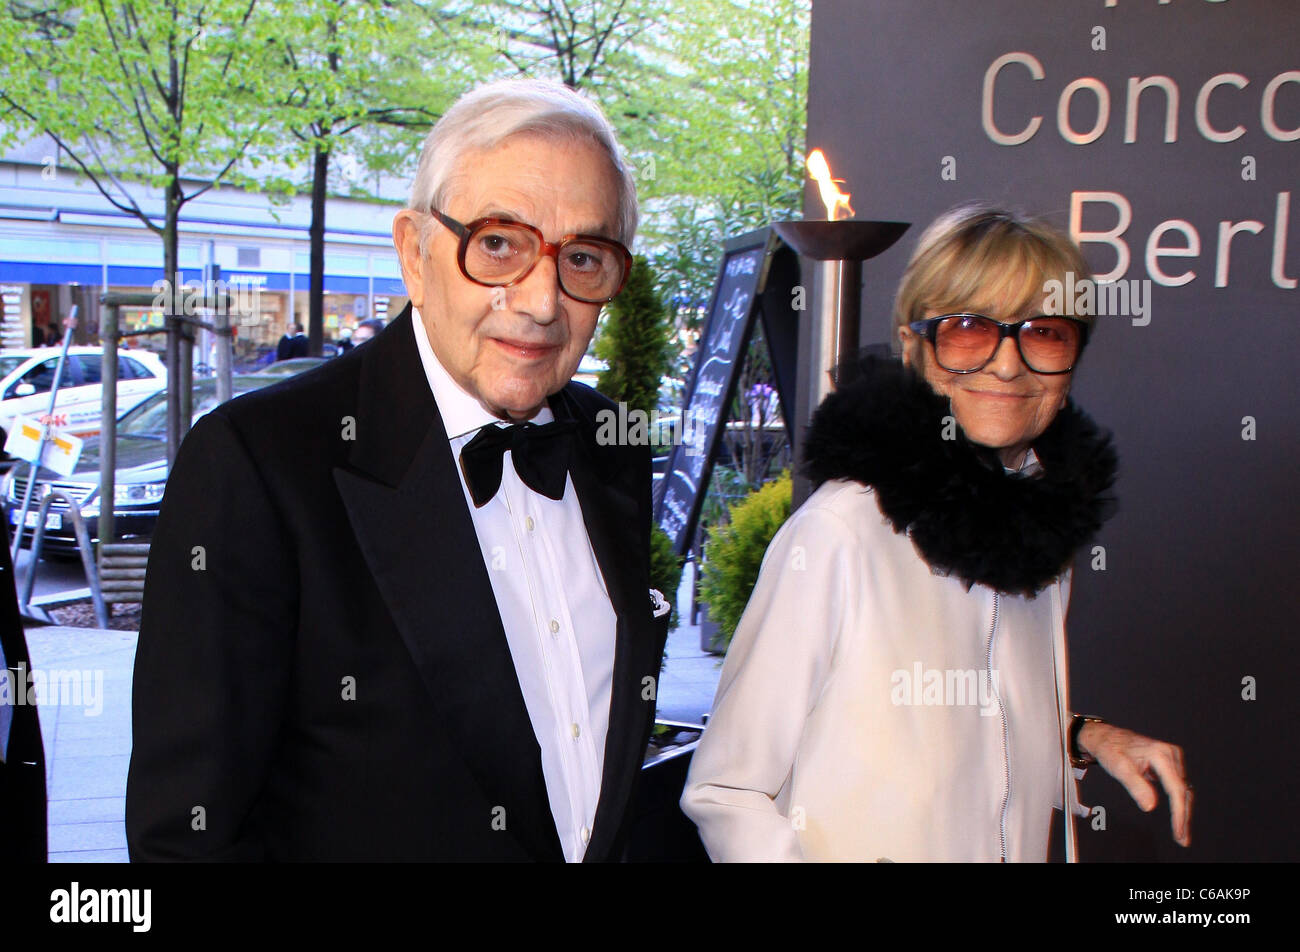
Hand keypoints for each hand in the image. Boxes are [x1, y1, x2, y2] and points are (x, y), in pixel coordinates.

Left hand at [1077, 721, 1191, 846]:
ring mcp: (1171, 757)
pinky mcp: (1168, 763)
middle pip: (1182, 790)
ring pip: (1182, 789)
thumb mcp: (1120, 769)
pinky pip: (1176, 785)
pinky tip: (1177, 815)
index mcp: (1161, 754)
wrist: (1105, 737)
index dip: (1178, 812)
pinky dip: (1177, 801)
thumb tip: (1150, 805)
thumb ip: (1136, 787)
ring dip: (1182, 810)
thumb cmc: (1110, 749)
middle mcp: (1170, 754)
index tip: (1178, 831)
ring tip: (1180, 832)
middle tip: (1182, 838)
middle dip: (1182, 816)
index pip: (1175, 788)